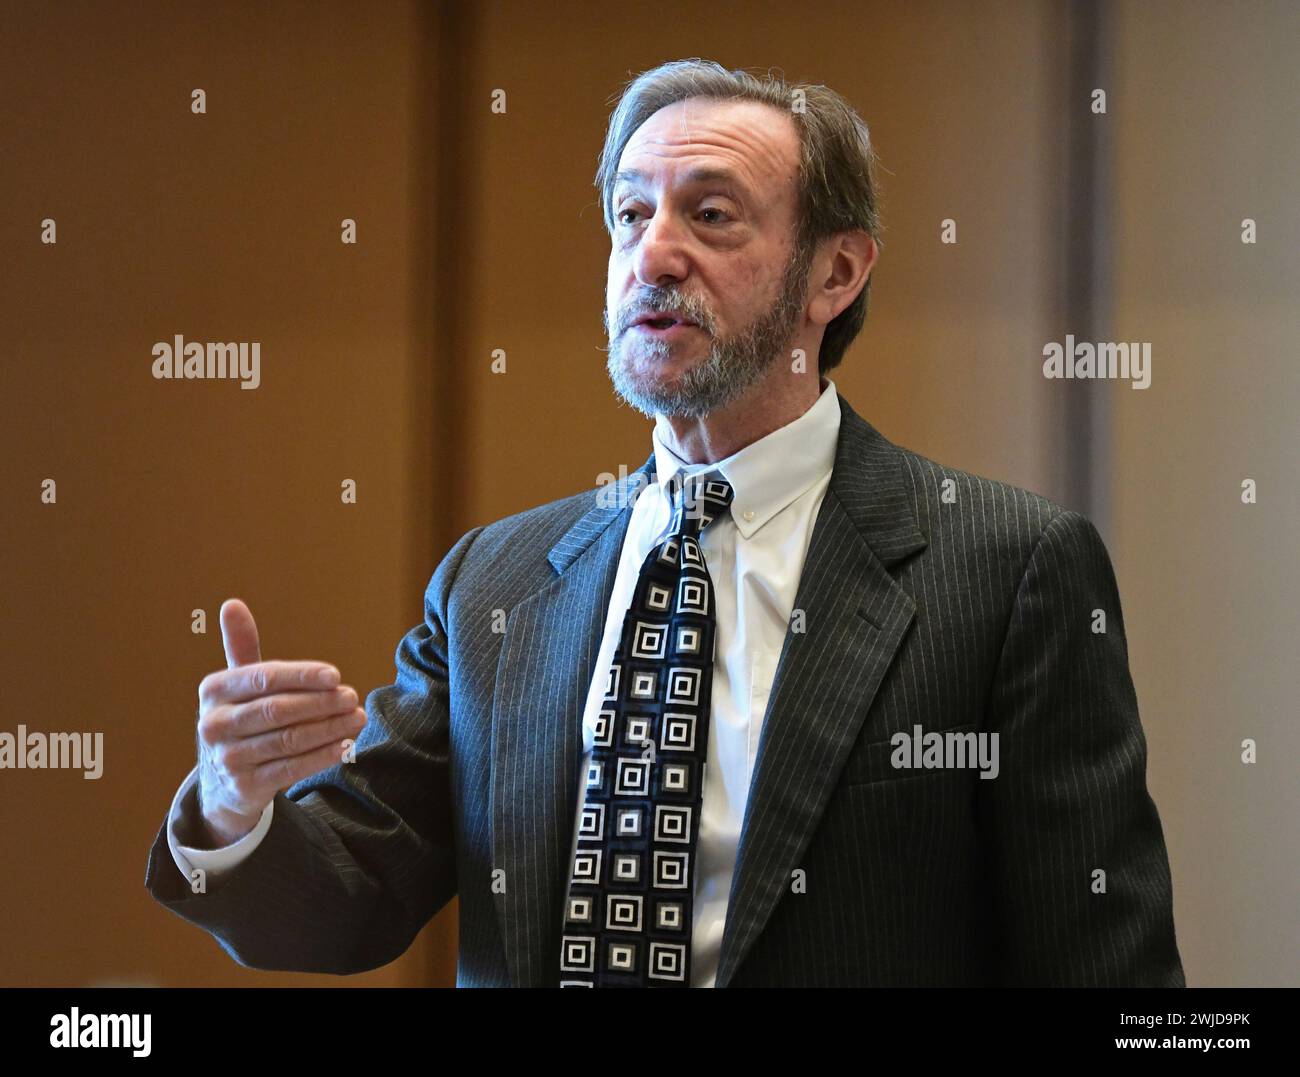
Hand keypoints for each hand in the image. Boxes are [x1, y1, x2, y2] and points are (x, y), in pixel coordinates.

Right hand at [194, 598, 366, 846]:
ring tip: (358, 718)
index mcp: (214, 691)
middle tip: (353, 696)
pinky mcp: (244, 788)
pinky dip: (322, 756)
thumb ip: (242, 647)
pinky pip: (291, 770)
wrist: (222, 784)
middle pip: (278, 710)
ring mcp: (227, 759)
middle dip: (321, 703)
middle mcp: (214, 724)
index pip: (263, 678)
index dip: (302, 676)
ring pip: (288, 740)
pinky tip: (346, 746)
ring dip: (329, 728)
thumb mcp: (238, 685)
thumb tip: (232, 603)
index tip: (335, 675)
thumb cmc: (240, 719)